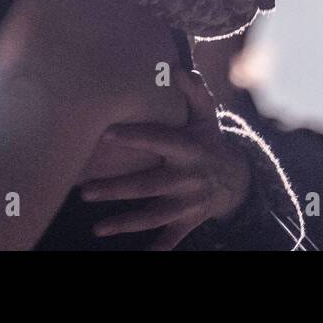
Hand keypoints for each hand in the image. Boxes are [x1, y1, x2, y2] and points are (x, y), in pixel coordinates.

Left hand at [79, 68, 252, 250]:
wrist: (237, 180)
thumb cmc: (209, 142)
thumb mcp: (206, 117)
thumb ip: (195, 93)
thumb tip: (179, 67)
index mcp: (189, 148)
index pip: (158, 140)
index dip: (134, 137)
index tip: (105, 134)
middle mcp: (188, 177)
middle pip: (148, 185)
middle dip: (116, 190)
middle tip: (84, 191)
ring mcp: (189, 203)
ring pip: (154, 216)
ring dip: (126, 223)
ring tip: (98, 228)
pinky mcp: (188, 221)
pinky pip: (171, 239)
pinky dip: (158, 248)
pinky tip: (140, 255)